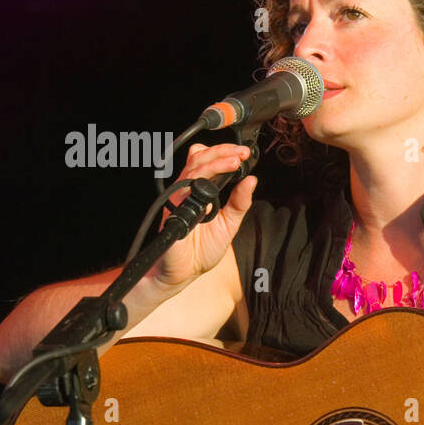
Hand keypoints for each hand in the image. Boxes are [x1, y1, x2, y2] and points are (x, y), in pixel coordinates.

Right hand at [151, 143, 258, 291]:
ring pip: (191, 171)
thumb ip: (239, 203)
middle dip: (221, 152)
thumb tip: (252, 181)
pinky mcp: (172, 211)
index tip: (244, 153)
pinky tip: (213, 187)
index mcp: (201, 191)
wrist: (184, 272)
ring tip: (233, 162)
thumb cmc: (202, 249)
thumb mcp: (229, 224)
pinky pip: (181, 193)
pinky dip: (197, 187)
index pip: (209, 161)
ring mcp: (179, 199)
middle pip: (199, 159)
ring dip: (214, 163)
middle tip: (241, 153)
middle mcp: (188, 191)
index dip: (224, 153)